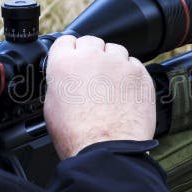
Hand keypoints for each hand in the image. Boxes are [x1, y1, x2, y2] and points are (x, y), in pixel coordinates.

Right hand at [44, 35, 155, 159]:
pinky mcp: (140, 74)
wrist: (107, 150)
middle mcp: (92, 57)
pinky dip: (130, 75)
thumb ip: (59, 83)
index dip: (69, 52)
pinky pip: (134, 65)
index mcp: (64, 63)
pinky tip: (125, 93)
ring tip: (110, 86)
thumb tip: (64, 80)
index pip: (65, 41)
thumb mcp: (51, 107)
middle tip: (92, 77)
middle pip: (91, 42)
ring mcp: (118, 64)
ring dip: (112, 63)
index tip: (73, 60)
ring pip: (115, 51)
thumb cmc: (78, 136)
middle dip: (92, 55)